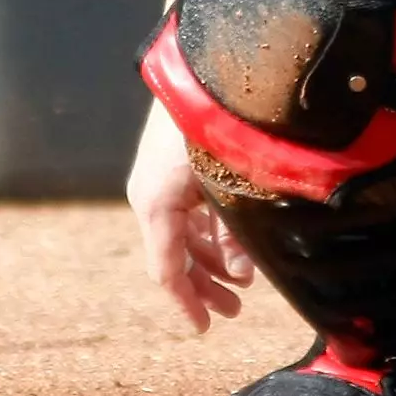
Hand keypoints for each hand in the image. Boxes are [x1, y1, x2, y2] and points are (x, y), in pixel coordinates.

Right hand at [126, 100, 253, 332]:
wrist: (201, 66)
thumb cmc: (216, 124)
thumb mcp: (226, 184)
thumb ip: (233, 231)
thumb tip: (240, 272)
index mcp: (155, 202)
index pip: (167, 269)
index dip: (187, 302)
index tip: (205, 329)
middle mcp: (152, 195)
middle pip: (176, 255)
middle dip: (206, 285)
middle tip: (233, 311)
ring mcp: (162, 181)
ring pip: (185, 235)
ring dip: (213, 260)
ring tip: (243, 282)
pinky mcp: (176, 168)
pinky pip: (190, 213)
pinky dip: (212, 233)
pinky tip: (236, 249)